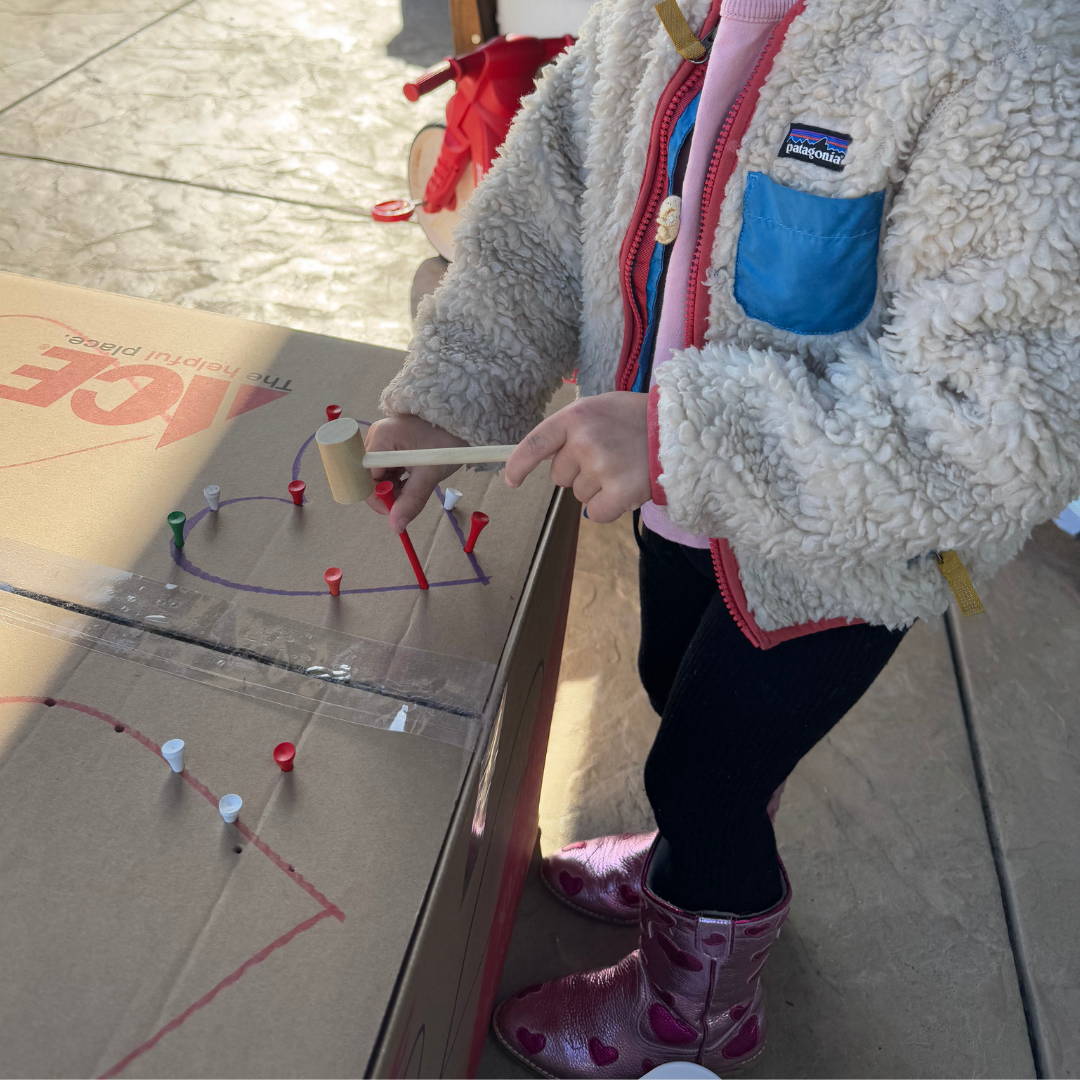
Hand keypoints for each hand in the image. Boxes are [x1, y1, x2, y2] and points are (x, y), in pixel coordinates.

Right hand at [364, 414, 467, 532]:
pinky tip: (413, 481)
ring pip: (379, 474)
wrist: (463, 423)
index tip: (393, 509)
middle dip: (386, 493)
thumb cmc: (447, 442)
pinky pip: (387, 468)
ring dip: (393, 487)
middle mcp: (377, 436)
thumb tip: (396, 525)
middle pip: (370, 475)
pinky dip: (398, 479)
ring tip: (415, 487)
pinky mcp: (392, 444)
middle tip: (407, 501)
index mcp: (381, 438)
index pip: (365, 476)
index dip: (377, 496)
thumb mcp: (429, 474)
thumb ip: (411, 500)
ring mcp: (384, 439)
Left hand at [504, 392, 650, 522]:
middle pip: (559, 476)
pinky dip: (609, 508)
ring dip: (598, 488)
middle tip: (608, 456)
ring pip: (579, 495)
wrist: (681, 428)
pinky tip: (626, 489)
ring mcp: (602, 467)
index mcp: (576, 416)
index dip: (518, 465)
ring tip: (624, 467)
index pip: (535, 445)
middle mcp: (584, 441)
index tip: (511, 481)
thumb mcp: (600, 407)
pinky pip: (596, 513)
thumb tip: (542, 457)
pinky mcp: (620, 492)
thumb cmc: (637, 418)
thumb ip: (572, 428)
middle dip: (578, 472)